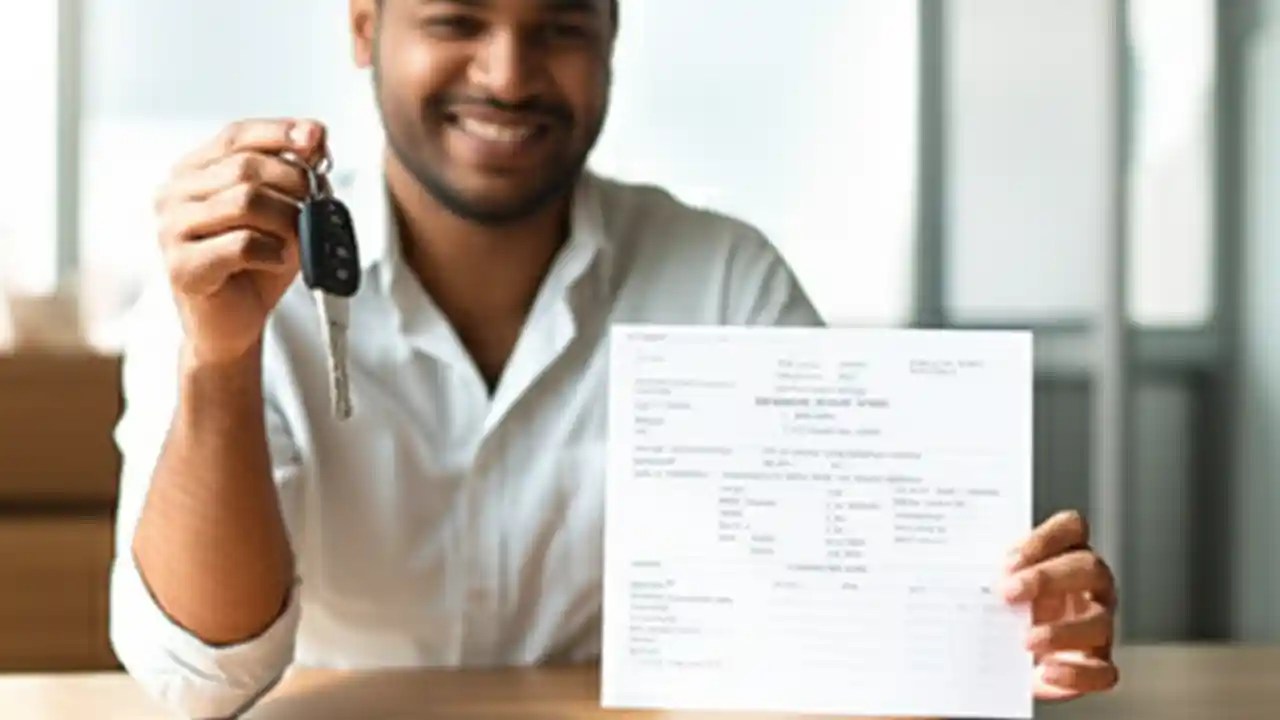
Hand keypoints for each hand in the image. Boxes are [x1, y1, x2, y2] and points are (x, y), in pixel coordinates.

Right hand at [156, 118, 326, 364]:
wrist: (235, 323)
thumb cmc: (255, 266)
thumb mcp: (283, 213)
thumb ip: (295, 175)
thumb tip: (315, 139)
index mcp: (193, 173)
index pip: (236, 136)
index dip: (279, 132)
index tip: (316, 137)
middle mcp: (174, 194)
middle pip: (245, 167)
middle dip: (294, 183)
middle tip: (317, 205)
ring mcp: (172, 230)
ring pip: (244, 201)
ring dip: (287, 218)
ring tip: (298, 238)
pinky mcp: (182, 266)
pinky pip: (240, 244)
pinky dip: (272, 251)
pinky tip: (277, 260)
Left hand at [1002, 510, 1118, 700]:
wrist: (1005, 656)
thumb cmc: (999, 607)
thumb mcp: (990, 584)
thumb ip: (983, 572)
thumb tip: (948, 569)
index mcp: (1064, 555)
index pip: (1071, 528)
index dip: (1046, 537)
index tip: (1010, 559)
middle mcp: (1089, 586)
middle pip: (1088, 568)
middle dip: (1047, 578)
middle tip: (1008, 592)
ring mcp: (1097, 625)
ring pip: (1099, 621)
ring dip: (1062, 631)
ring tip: (1025, 640)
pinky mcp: (1095, 664)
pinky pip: (1103, 671)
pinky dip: (1076, 674)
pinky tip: (1047, 673)